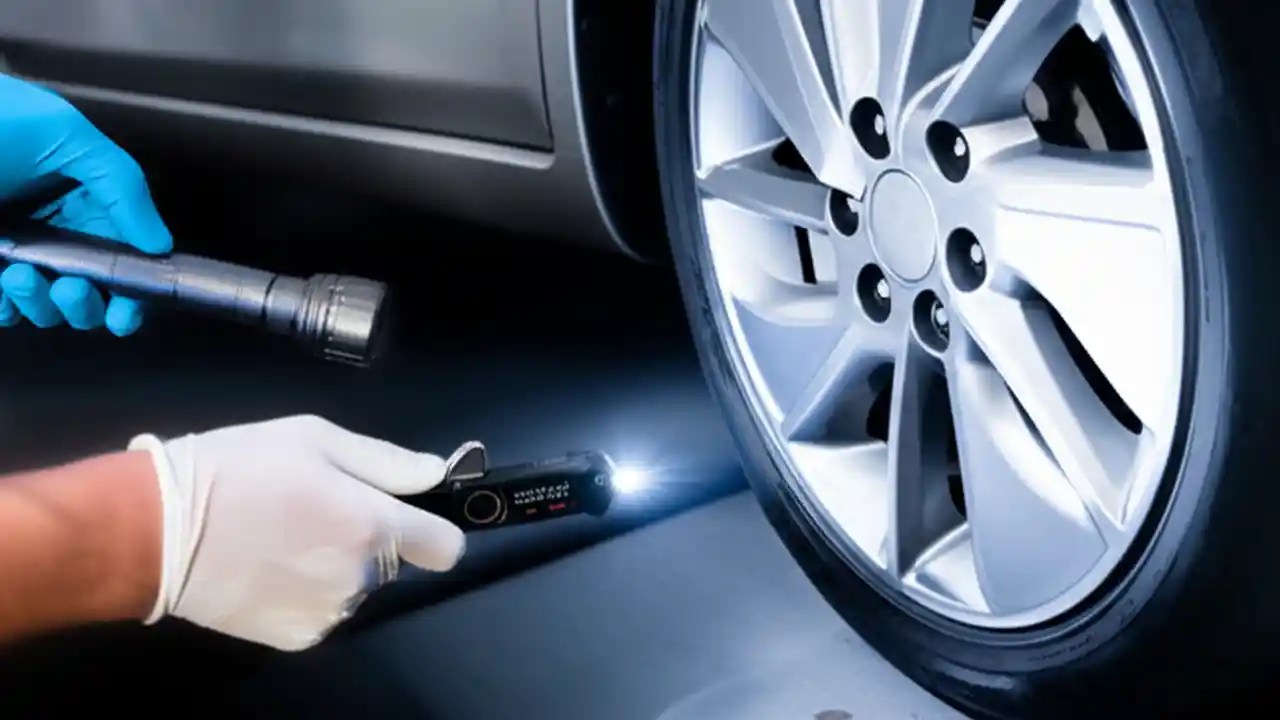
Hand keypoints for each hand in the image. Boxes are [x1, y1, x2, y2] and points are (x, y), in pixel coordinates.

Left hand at [0, 73, 171, 334]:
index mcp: (89, 205)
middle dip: (84, 304)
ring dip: (41, 305)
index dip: (133, 294)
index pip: (126, 261)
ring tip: (18, 276)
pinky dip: (8, 307)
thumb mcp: (67, 134)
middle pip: (91, 298)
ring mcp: (17, 254)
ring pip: (47, 309)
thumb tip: (159, 243)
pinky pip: (5, 307)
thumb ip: (123, 188)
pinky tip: (2, 285)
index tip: (126, 311)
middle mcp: (57, 235)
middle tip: (69, 286)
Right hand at [128, 415, 465, 650]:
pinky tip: (267, 566)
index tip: (410, 518)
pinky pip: (322, 610)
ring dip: (334, 567)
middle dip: (367, 540)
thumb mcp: (313, 439)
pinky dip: (303, 593)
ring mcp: (330, 612)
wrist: (157, 529)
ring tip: (281, 536)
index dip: (433, 530)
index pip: (446, 547)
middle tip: (313, 511)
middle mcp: (361, 577)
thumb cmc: (238, 470)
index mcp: (372, 525)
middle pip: (393, 562)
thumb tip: (436, 475)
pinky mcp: (297, 637)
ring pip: (355, 586)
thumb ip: (386, 462)